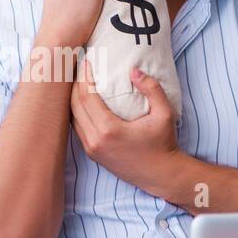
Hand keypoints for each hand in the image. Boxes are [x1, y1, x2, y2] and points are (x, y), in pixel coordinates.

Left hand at [70, 59, 182, 193]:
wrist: (161, 175)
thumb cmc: (164, 144)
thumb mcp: (164, 114)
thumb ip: (152, 89)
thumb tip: (134, 70)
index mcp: (109, 130)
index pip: (86, 97)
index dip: (84, 77)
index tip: (86, 61)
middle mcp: (95, 140)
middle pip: (74, 105)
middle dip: (75, 83)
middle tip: (79, 66)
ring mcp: (91, 149)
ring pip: (73, 117)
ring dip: (73, 98)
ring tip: (79, 80)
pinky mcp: (92, 154)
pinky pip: (78, 128)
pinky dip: (77, 112)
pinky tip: (82, 100)